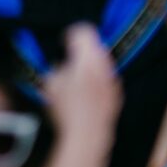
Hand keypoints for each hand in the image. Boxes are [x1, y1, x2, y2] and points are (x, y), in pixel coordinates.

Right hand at [42, 25, 121, 143]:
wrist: (87, 135)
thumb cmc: (65, 108)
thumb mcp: (49, 83)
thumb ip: (54, 66)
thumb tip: (59, 63)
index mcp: (87, 57)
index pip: (83, 31)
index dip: (70, 35)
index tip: (63, 44)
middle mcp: (104, 64)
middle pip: (96, 44)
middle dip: (82, 49)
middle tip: (68, 59)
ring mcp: (112, 79)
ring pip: (103, 61)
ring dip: (91, 63)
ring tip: (77, 76)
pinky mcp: (117, 93)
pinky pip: (107, 77)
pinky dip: (98, 78)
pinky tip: (87, 91)